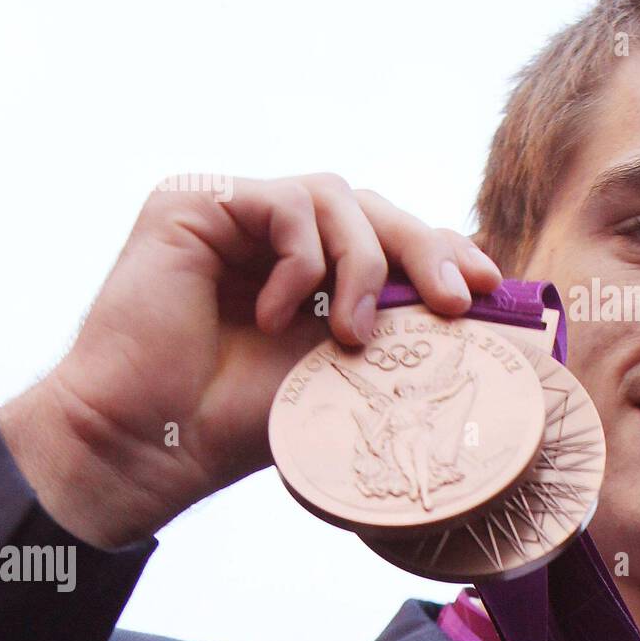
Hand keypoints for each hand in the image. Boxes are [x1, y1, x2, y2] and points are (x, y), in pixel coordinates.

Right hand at [0, 173, 501, 549]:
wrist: (151, 444)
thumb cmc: (241, 420)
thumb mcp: (345, 367)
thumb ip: (397, 326)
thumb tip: (482, 309)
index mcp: (311, 266)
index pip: (389, 233)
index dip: (441, 248)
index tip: (488, 286)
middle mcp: (273, 232)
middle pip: (371, 206)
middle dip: (424, 249)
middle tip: (454, 302)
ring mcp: (234, 212)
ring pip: (334, 196)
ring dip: (362, 264)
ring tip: (350, 335)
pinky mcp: (194, 203)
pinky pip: (282, 203)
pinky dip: (299, 259)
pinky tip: (278, 314)